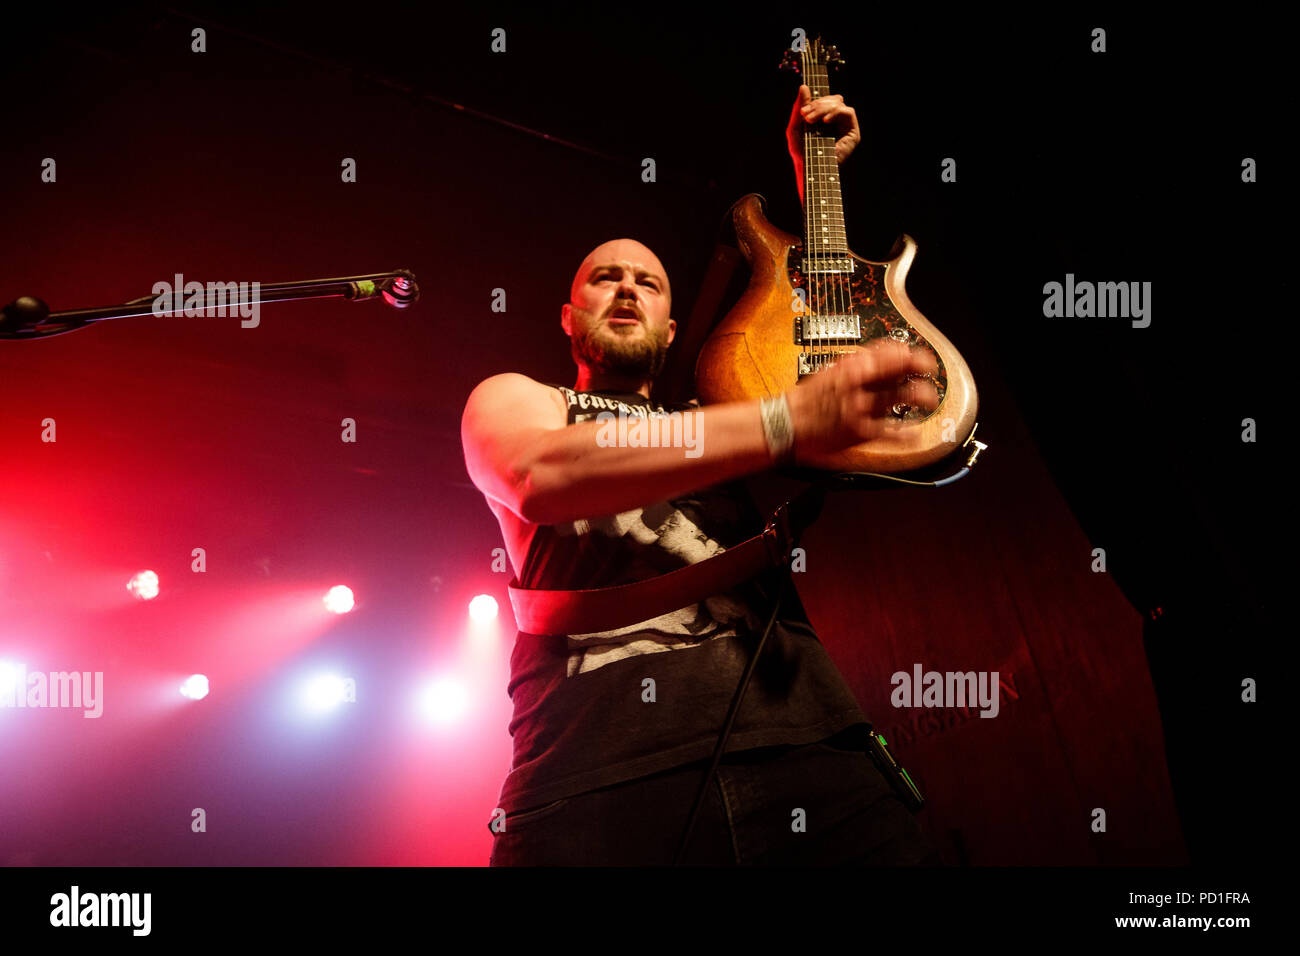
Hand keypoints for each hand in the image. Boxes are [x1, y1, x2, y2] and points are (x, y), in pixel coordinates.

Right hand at [784, 341, 938, 460]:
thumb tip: (879, 358)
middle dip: (922, 368)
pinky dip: (909, 434)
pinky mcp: (861, 432)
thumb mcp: (830, 372)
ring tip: (929, 399)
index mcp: (850, 366)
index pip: (889, 350)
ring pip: (904, 397)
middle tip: (930, 371)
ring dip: (923, 396)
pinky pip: (893, 432)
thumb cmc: (804, 401)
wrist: (784, 424)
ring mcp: (862, 408)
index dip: (909, 352)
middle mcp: (859, 384)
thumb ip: (856, 366)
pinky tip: (916, 433)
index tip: (918, 355)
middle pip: (901, 368)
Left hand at [786, 84, 860, 167]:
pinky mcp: (852, 132)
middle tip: (806, 116)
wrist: (808, 170)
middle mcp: (836, 120)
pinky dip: (836, 112)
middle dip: (818, 104)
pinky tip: (825, 121)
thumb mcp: (795, 127)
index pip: (824, 99)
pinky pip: (848, 112)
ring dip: (824, 107)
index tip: (803, 112)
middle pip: (833, 98)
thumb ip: (798, 108)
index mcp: (823, 117)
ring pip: (839, 102)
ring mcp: (845, 126)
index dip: (815, 100)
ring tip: (812, 119)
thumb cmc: (801, 152)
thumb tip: (804, 86)